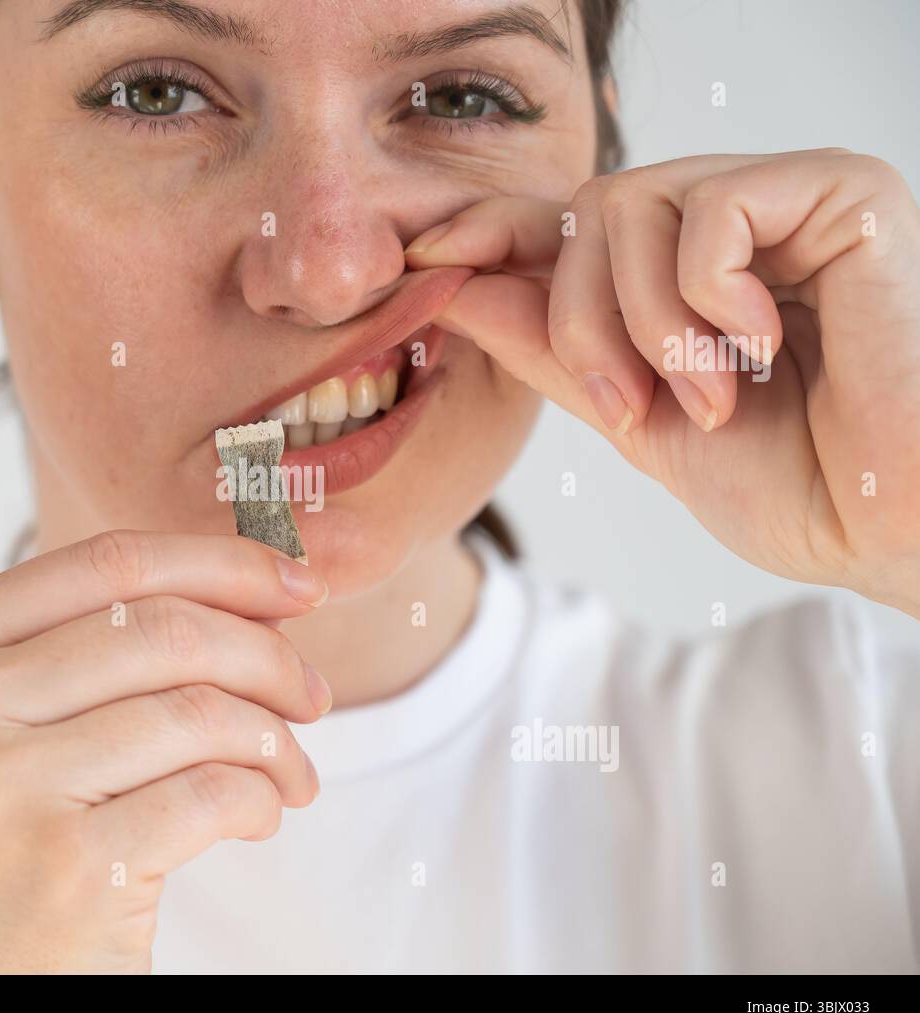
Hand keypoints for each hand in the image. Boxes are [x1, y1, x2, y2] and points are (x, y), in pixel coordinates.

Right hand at [0, 531, 330, 972]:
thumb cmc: (16, 841)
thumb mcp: (24, 720)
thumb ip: (109, 643)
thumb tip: (263, 588)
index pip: (111, 562)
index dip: (226, 564)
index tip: (300, 586)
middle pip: (165, 630)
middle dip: (269, 657)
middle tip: (312, 694)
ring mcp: (2, 785)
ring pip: (199, 710)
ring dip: (276, 740)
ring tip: (291, 773)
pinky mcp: (67, 864)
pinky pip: (215, 793)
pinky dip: (262, 798)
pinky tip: (260, 815)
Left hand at [406, 149, 919, 615]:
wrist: (884, 529)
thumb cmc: (789, 485)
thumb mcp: (634, 416)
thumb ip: (552, 348)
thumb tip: (455, 289)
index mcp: (684, 272)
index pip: (570, 221)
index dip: (494, 233)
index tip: (427, 264)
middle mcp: (733, 223)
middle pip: (584, 213)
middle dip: (579, 322)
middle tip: (631, 406)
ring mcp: (787, 200)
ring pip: (631, 203)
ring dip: (645, 325)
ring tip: (710, 399)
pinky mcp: (845, 193)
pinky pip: (711, 208)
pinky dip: (709, 297)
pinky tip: (761, 349)